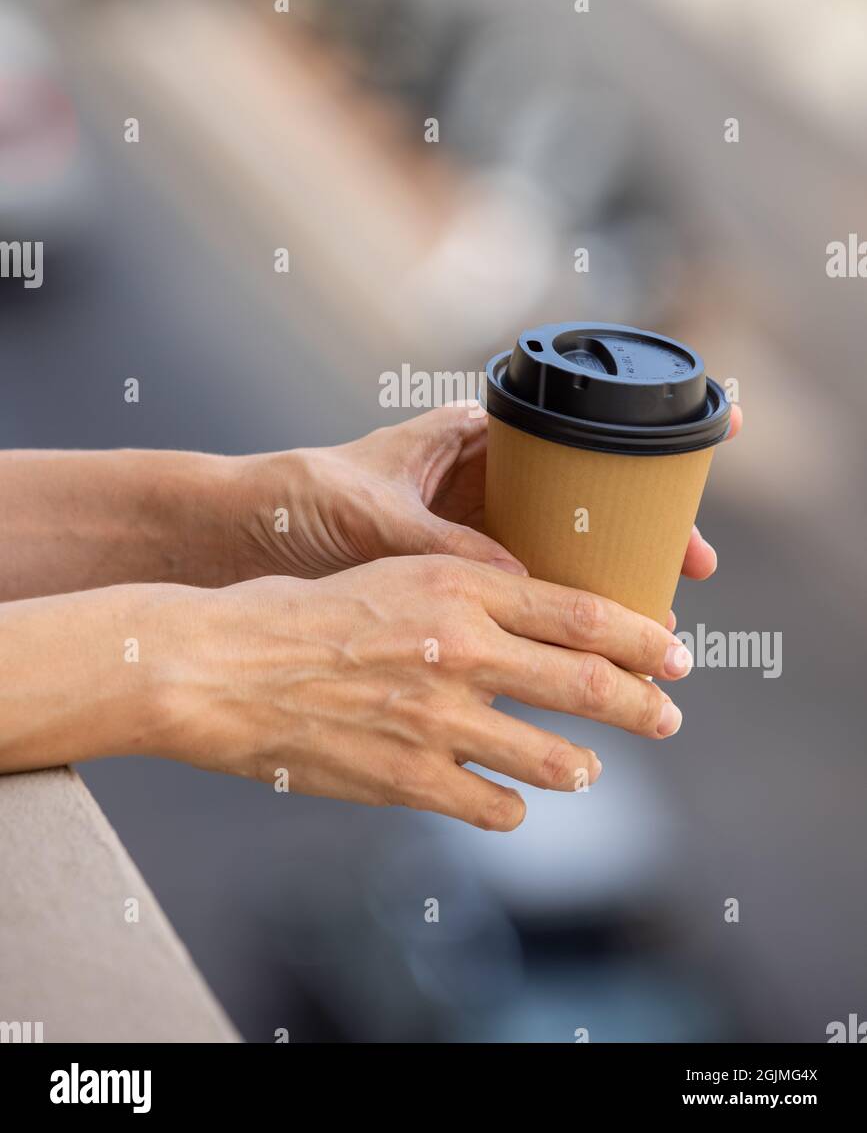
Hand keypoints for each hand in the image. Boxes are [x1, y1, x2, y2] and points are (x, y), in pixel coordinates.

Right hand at [165, 555, 695, 830]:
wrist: (222, 666)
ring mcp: (437, 719)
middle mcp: (460, 648)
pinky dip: (510, 805)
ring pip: (555, 759)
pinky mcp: (408, 778)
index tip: (676, 650)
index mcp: (458, 584)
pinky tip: (505, 799)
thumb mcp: (394, 573)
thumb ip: (468, 595)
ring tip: (587, 767)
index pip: (583, 612)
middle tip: (668, 715)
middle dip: (643, 705)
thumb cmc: (302, 609)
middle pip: (588, 683)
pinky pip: (494, 806)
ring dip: (582, 766)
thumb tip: (535, 622)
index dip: (643, 636)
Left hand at [229, 403, 742, 586]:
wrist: (241, 539)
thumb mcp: (375, 518)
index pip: (572, 444)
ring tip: (652, 628)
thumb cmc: (301, 502)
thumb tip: (517, 584)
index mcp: (471, 439)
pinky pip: (524, 596)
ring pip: (561, 554)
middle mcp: (481, 481)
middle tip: (691, 574)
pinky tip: (587, 656)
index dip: (635, 470)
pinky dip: (558, 620)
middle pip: (583, 502)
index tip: (685, 496)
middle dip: (639, 536)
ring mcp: (472, 531)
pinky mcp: (456, 580)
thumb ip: (445, 548)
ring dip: (608, 586)